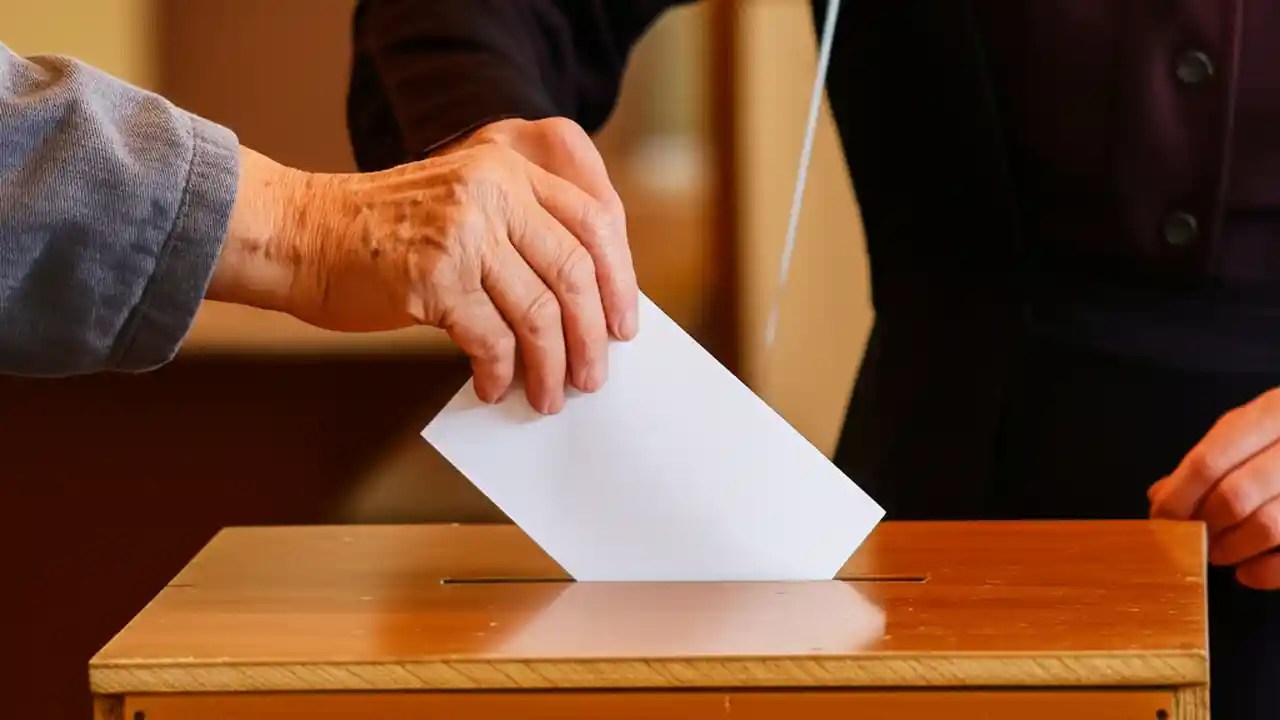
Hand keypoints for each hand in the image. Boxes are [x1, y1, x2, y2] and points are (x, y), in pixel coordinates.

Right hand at [208, 121, 636, 414]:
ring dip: (551, 367)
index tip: (622, 326)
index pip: (594, 222)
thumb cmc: (383, 235)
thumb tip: (581, 312)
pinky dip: (500, 373)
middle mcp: (492, 192)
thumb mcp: (462, 207)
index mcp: (508, 170)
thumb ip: (519, 237)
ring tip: (546, 397)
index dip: (618, 281)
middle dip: (591, 337)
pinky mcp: (434, 278)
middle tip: (593, 377)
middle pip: (574, 273)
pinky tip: (492, 387)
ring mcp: (463, 233)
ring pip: (539, 313)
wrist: (299, 234)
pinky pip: (492, 340)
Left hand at [1148, 388, 1279, 588]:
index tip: (1161, 518)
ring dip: (1230, 549)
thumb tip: (1161, 496)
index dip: (1177, 497)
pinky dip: (1266, 572)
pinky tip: (1247, 573)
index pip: (1208, 462)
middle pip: (1234, 497)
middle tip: (1190, 537)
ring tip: (1215, 553)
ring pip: (1267, 527)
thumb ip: (1210, 458)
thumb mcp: (1250, 427)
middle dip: (1204, 525)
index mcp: (1272, 414)